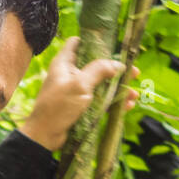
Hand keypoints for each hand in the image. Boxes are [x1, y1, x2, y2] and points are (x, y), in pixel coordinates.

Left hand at [18, 36, 138, 152]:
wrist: (44, 137)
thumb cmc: (58, 107)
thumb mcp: (79, 85)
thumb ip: (99, 71)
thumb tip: (118, 64)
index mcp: (64, 63)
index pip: (77, 43)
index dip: (94, 41)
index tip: (113, 44)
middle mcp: (70, 74)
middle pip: (96, 65)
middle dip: (116, 70)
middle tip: (134, 74)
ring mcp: (75, 91)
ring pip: (101, 85)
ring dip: (118, 89)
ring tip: (134, 95)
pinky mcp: (80, 106)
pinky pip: (100, 101)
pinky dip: (112, 103)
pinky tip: (127, 107)